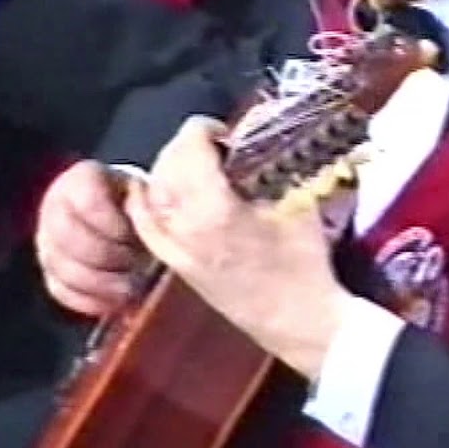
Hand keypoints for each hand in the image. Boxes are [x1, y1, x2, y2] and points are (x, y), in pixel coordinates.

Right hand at [35, 160, 144, 317]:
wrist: (136, 223)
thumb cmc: (147, 206)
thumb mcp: (152, 196)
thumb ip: (153, 203)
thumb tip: (161, 212)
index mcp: (84, 179)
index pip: (86, 199)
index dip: (111, 222)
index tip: (135, 234)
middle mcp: (57, 206)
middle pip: (67, 236)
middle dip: (106, 256)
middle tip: (136, 264)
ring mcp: (49, 240)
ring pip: (60, 266)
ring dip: (100, 282)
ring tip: (131, 287)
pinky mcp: (53, 271)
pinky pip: (60, 290)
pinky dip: (90, 300)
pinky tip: (116, 302)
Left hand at [125, 116, 349, 380]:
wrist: (299, 321)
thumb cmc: (305, 263)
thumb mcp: (300, 203)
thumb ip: (277, 162)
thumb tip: (261, 127)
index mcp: (216, 210)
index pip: (190, 149)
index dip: (203, 129)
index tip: (223, 131)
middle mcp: (185, 228)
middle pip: (167, 167)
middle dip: (187, 146)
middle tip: (215, 145)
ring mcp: (176, 250)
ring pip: (153, 193)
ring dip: (169, 169)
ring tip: (195, 164)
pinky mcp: (175, 265)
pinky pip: (145, 227)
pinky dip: (143, 202)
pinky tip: (148, 188)